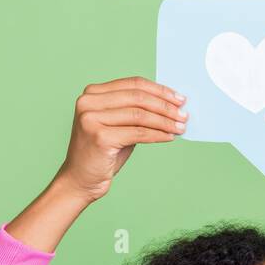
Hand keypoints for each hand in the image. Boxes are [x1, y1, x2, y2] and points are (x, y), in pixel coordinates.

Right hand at [54, 76, 188, 202]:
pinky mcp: (100, 137)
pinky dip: (157, 134)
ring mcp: (92, 119)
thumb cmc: (102, 153)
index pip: (133, 84)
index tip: (179, 98)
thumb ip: (136, 112)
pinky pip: (138, 133)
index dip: (159, 90)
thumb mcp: (118, 126)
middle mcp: (89, 102)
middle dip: (165, 105)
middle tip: (184, 114)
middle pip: (137, 97)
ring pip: (140, 115)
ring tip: (181, 126)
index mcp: (92, 93)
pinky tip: (170, 137)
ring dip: (165, 121)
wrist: (80, 180)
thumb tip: (170, 106)